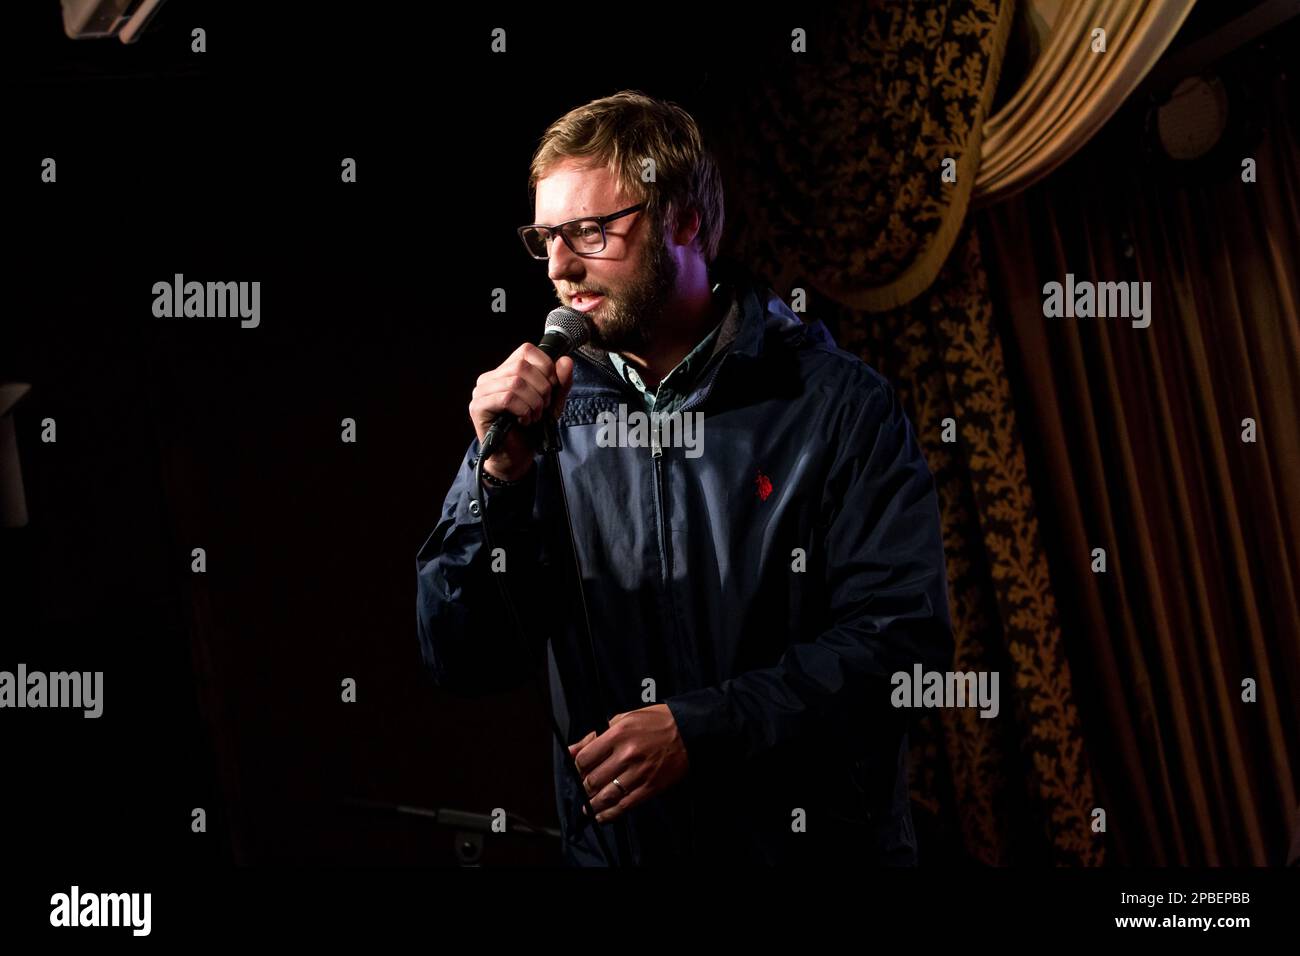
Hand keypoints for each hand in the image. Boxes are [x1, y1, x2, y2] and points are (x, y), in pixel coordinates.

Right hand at [468, 344, 574, 480]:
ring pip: (515, 382)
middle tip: (543, 407)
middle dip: (542, 388)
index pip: (527, 350)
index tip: (551, 389)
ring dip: (533, 403)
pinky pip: (506, 398)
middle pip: (522, 366)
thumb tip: (566, 360)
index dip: (545, 367)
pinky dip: (522, 410)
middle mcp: (491, 377)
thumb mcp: (552, 403)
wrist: (517, 456)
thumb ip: (560, 383)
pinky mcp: (478, 407)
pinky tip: (523, 420)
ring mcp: (481, 391)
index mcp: (506, 371)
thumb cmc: (531, 429)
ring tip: (533, 416)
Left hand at [568, 704, 689, 823]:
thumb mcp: (624, 718)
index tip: (579, 770)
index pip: (585, 758)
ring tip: (589, 807)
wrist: (689, 731)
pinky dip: (610, 814)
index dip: (578, 767)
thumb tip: (572, 750)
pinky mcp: (650, 787)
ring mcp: (638, 773)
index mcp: (617, 734)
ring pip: (606, 796)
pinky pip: (625, 805)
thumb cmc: (656, 722)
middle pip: (592, 780)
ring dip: (593, 804)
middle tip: (584, 788)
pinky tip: (602, 816)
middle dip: (584, 787)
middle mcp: (626, 754)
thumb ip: (596, 735)